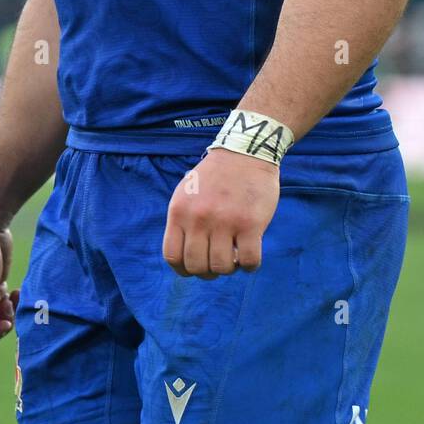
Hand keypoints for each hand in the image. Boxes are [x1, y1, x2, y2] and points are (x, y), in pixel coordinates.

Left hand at [162, 147, 280, 278]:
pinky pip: (249, 261)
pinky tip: (250, 258)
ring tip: (234, 257)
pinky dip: (249, 266)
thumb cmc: (216, 175)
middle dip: (207, 272)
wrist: (245, 152)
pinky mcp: (250, 224)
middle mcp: (199, 218)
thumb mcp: (187, 193)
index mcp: (180, 211)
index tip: (193, 269)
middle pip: (197, 266)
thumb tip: (184, 256)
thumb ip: (183, 221)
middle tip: (218, 263)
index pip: (173, 256)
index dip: (183, 270)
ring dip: (229, 269)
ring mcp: (225, 222)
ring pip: (222, 267)